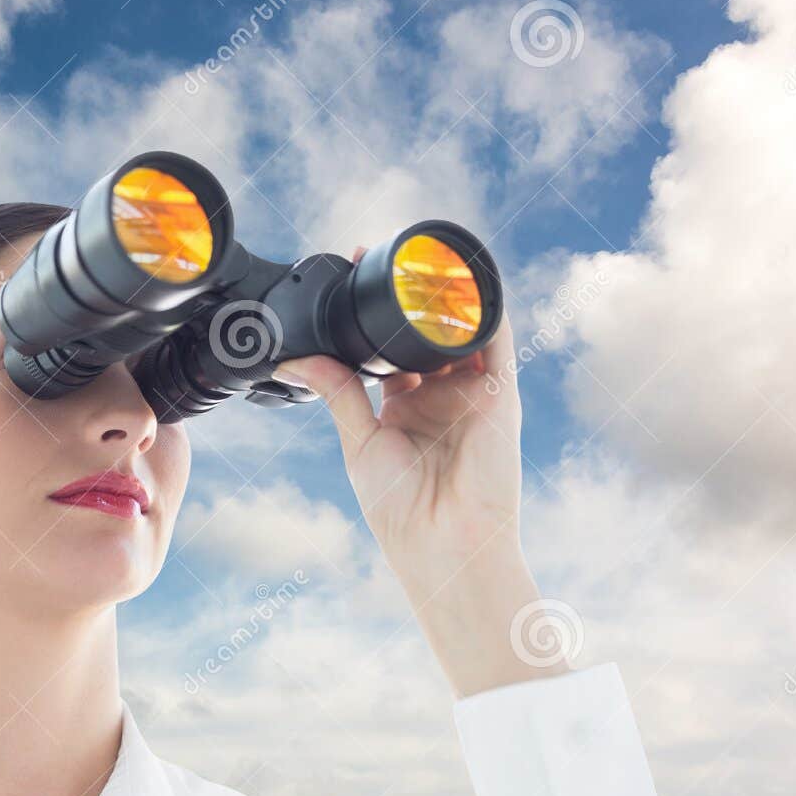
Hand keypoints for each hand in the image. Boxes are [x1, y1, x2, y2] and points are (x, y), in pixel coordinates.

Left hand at [272, 247, 562, 696]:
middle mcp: (442, 397)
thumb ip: (337, 391)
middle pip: (425, 334)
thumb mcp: (359, 442)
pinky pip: (497, 340)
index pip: (390, 349)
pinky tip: (470, 272)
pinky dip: (486, 305)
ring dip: (444, 292)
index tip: (351, 275)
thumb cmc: (401, 509)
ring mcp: (472, 394)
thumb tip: (296, 357)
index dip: (372, 315)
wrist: (444, 544)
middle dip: (407, 296)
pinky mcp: (498, 395)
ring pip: (460, 330)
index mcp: (406, 410)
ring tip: (420, 252)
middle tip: (380, 254)